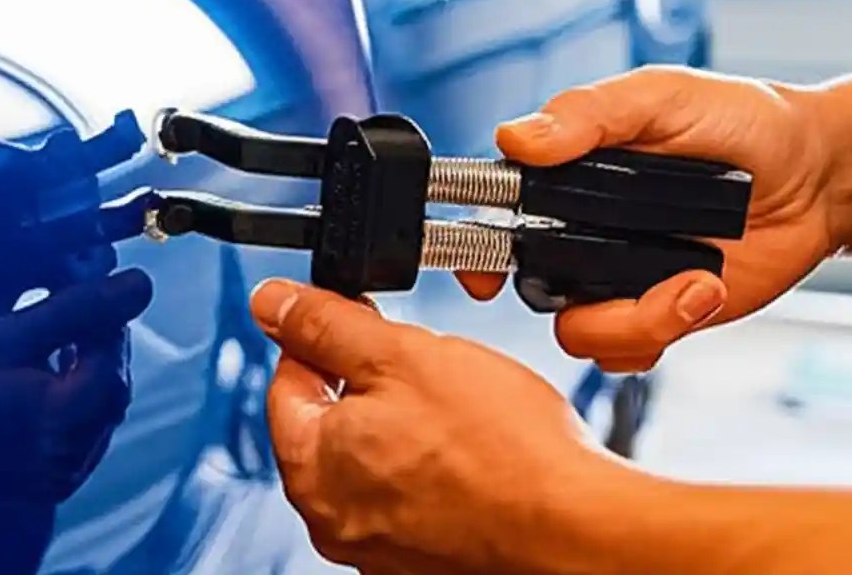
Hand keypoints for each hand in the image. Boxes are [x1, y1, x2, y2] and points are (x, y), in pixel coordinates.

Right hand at [0, 269, 151, 500]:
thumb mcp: (7, 336)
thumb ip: (77, 309)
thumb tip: (142, 283)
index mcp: (56, 419)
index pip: (112, 364)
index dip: (109, 328)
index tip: (88, 302)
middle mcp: (68, 456)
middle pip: (115, 391)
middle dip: (106, 349)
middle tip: (81, 318)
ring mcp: (65, 476)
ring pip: (106, 413)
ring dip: (97, 374)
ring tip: (65, 345)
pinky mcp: (58, 484)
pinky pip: (90, 435)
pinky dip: (84, 403)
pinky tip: (55, 380)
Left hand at [250, 279, 636, 574]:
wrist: (579, 529)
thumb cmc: (503, 453)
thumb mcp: (402, 355)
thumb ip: (326, 325)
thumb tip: (273, 302)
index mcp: (311, 470)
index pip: (287, 381)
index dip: (322, 337)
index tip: (356, 319)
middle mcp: (334, 522)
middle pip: (328, 425)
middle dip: (367, 384)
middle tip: (420, 364)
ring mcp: (381, 550)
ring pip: (375, 461)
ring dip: (404, 427)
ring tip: (457, 410)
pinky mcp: (427, 562)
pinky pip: (413, 498)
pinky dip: (434, 471)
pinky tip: (473, 455)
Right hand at [459, 66, 840, 372]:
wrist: (816, 176)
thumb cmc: (739, 122)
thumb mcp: (659, 97)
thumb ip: (587, 114)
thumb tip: (518, 138)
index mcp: (564, 175)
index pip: (493, 215)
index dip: (475, 252)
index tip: (481, 276)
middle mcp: (579, 232)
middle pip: (528, 287)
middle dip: (564, 293)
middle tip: (607, 274)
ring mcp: (615, 278)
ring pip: (577, 331)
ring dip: (634, 317)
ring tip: (691, 281)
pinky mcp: (656, 314)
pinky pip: (624, 353)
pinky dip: (661, 332)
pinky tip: (701, 293)